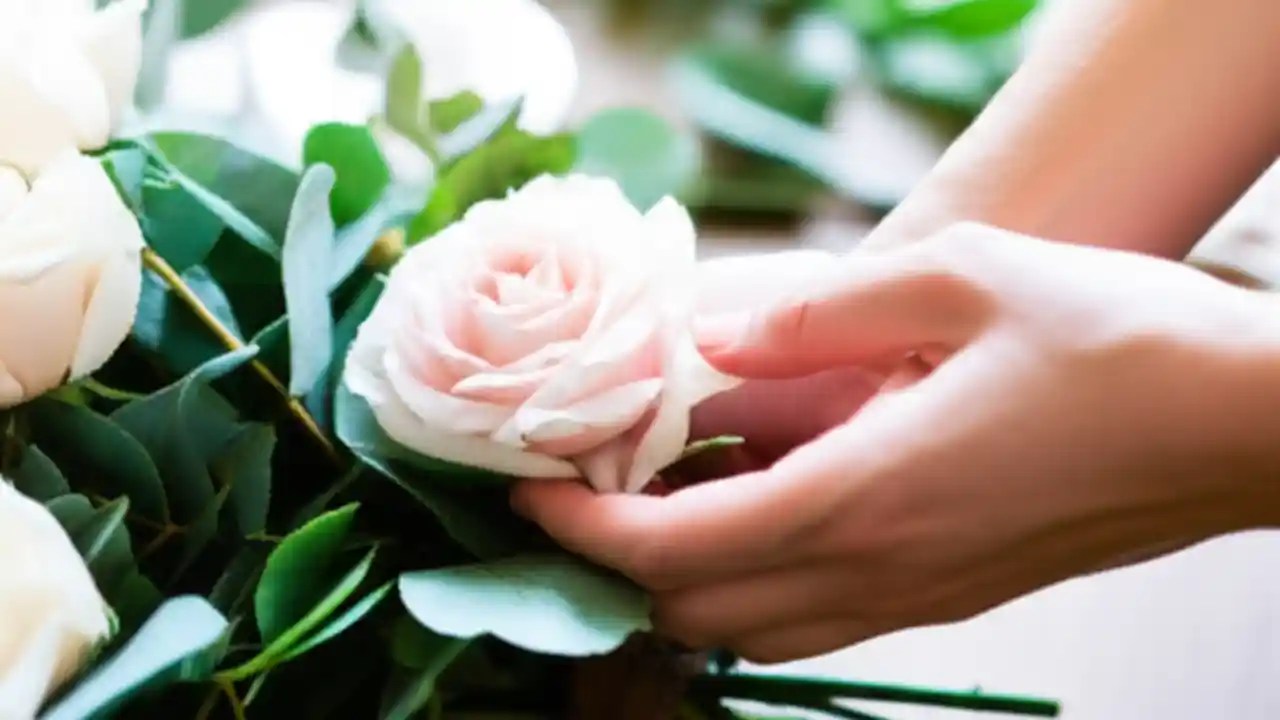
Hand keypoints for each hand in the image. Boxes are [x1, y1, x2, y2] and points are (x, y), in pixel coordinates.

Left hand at [513, 223, 1279, 662]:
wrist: (1242, 427)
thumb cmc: (1116, 345)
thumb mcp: (963, 279)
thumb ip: (822, 309)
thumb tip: (720, 339)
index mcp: (865, 496)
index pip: (675, 552)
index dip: (582, 534)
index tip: (529, 496)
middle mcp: (879, 569)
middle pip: (697, 611)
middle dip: (618, 566)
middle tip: (581, 491)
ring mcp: (917, 596)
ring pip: (755, 630)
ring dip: (684, 582)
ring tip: (653, 505)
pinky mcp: (951, 595)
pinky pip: (817, 618)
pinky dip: (752, 585)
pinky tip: (755, 515)